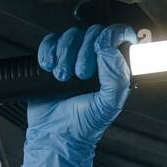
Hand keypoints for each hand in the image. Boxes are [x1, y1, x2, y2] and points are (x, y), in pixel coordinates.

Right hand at [16, 22, 137, 166]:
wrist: (55, 134)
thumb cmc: (85, 123)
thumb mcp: (108, 104)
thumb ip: (117, 78)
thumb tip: (109, 50)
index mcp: (113, 67)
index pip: (118, 36)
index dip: (112, 35)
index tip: (101, 48)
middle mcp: (95, 59)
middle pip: (92, 32)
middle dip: (84, 51)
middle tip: (80, 75)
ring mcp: (72, 58)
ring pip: (70, 35)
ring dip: (64, 53)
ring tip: (62, 78)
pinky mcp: (52, 59)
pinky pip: (50, 41)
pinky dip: (47, 50)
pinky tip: (48, 67)